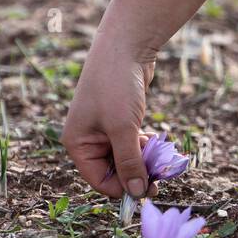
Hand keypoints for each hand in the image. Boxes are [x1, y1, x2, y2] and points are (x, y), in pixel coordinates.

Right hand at [63, 43, 158, 199]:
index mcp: (78, 144)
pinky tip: (155, 141)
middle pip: (114, 171)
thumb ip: (130, 163)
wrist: (127, 45)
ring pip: (126, 157)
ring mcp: (104, 128)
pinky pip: (132, 143)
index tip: (149, 189)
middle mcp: (87, 139)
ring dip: (144, 159)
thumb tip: (137, 193)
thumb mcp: (123, 129)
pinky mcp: (120, 119)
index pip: (99, 181)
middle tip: (160, 173)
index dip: (123, 188)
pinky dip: (145, 146)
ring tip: (160, 153)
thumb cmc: (117, 86)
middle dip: (137, 172)